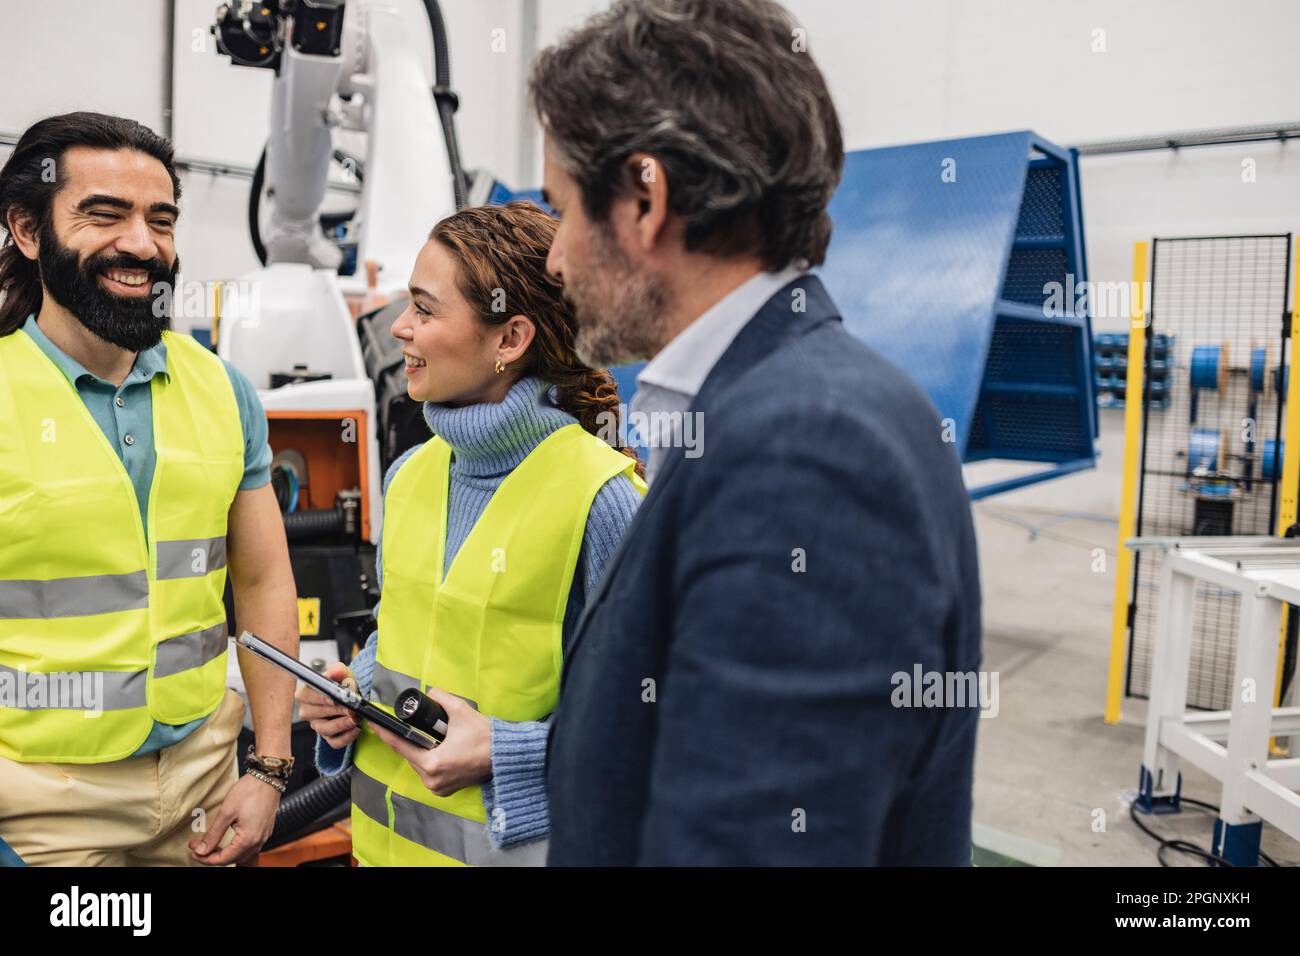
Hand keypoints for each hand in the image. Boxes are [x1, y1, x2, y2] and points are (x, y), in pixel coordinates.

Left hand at [189, 772, 280, 864]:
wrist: (268, 777)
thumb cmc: (249, 791)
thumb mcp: (226, 812)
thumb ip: (213, 834)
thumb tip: (201, 850)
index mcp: (248, 839)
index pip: (223, 859)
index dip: (205, 858)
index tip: (194, 852)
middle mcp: (258, 842)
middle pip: (232, 859)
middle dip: (213, 856)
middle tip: (197, 847)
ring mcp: (263, 837)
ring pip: (241, 855)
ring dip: (224, 853)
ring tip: (210, 846)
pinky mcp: (265, 831)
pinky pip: (249, 848)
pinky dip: (236, 850)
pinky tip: (228, 845)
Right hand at [296, 662, 359, 749]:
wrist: (352, 697)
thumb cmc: (343, 685)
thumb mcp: (342, 674)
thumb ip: (338, 671)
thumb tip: (336, 671)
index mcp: (306, 694)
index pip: (307, 696)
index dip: (320, 697)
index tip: (333, 698)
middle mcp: (308, 711)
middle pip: (316, 714)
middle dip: (335, 710)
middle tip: (350, 708)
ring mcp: (317, 725)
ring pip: (324, 729)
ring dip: (341, 724)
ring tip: (354, 718)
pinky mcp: (328, 737)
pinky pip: (334, 742)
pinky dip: (346, 737)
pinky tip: (356, 729)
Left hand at [370, 687, 490, 796]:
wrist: (506, 757)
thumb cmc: (485, 737)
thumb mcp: (461, 712)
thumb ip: (441, 698)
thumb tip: (430, 692)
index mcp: (433, 763)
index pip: (401, 745)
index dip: (385, 732)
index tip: (374, 723)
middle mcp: (432, 780)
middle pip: (411, 755)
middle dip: (411, 740)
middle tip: (412, 726)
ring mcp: (439, 788)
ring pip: (420, 764)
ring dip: (422, 750)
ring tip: (431, 736)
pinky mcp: (446, 790)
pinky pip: (430, 773)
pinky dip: (431, 760)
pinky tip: (437, 748)